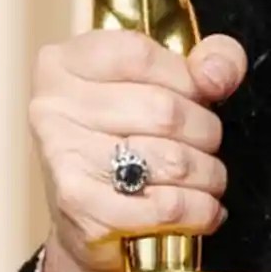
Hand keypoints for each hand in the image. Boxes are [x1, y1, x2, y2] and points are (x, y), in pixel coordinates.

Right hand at [27, 29, 246, 271]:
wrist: (90, 215)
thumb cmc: (129, 136)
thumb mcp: (165, 79)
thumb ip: (210, 59)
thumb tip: (217, 74)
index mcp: (67, 62)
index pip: (140, 56)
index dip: (187, 78)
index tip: (200, 94)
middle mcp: (54, 107)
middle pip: (163, 111)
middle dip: (205, 131)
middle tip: (206, 143)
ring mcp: (63, 159)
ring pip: (172, 160)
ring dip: (208, 173)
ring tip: (207, 177)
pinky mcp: (82, 210)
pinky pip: (166, 206)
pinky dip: (199, 209)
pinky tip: (203, 207)